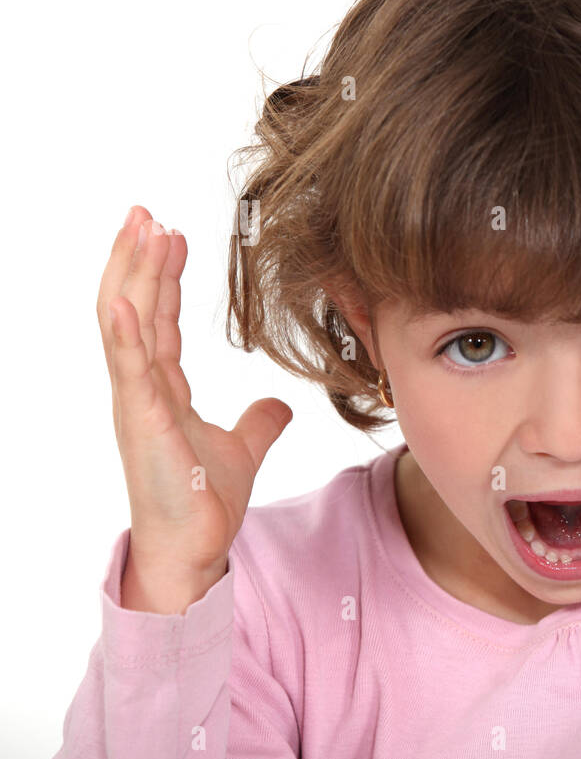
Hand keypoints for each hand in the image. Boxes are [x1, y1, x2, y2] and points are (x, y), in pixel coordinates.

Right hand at [99, 207, 292, 610]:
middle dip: (138, 259)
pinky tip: (126, 297)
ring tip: (138, 228)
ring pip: (125, 325)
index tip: (173, 235)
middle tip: (144, 211)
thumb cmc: (203, 503)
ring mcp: (136, 404)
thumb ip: (258, 423)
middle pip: (135, 309)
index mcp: (161, 390)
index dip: (165, 278)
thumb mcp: (242, 449)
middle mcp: (141, 389)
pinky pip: (129, 370)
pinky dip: (125, 332)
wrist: (194, 547)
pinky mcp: (142, 424)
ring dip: (131, 275)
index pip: (160, 320)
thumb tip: (278, 405)